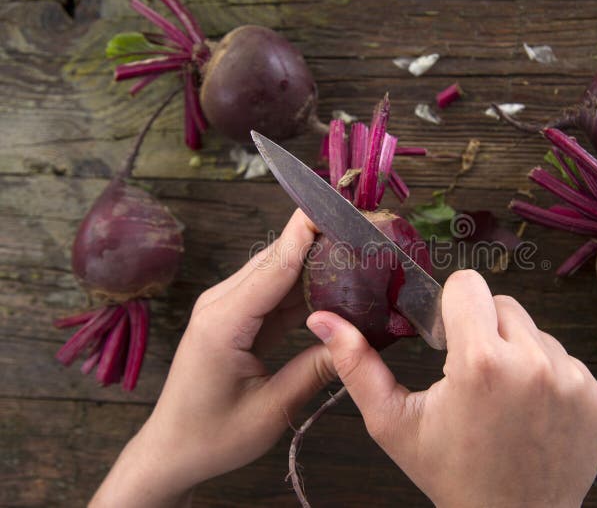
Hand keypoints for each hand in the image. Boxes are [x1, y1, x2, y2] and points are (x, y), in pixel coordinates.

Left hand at [91, 209, 336, 506]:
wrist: (173, 451)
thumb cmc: (214, 436)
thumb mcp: (271, 410)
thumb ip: (315, 371)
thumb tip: (358, 340)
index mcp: (224, 322)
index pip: (274, 265)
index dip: (306, 233)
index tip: (337, 205)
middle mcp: (222, 304)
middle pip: (277, 259)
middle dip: (318, 238)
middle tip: (364, 229)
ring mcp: (227, 308)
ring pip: (278, 272)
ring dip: (314, 261)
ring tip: (358, 250)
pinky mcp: (236, 318)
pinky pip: (275, 293)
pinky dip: (304, 287)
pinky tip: (336, 285)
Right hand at [307, 269, 596, 507]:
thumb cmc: (449, 473)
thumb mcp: (393, 424)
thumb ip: (357, 366)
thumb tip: (324, 319)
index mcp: (481, 363)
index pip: (468, 284)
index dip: (452, 307)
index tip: (448, 340)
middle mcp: (534, 363)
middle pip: (503, 304)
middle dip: (483, 329)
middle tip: (472, 374)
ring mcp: (572, 380)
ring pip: (535, 331)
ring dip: (517, 351)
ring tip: (502, 397)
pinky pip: (566, 359)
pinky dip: (547, 375)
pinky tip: (530, 411)